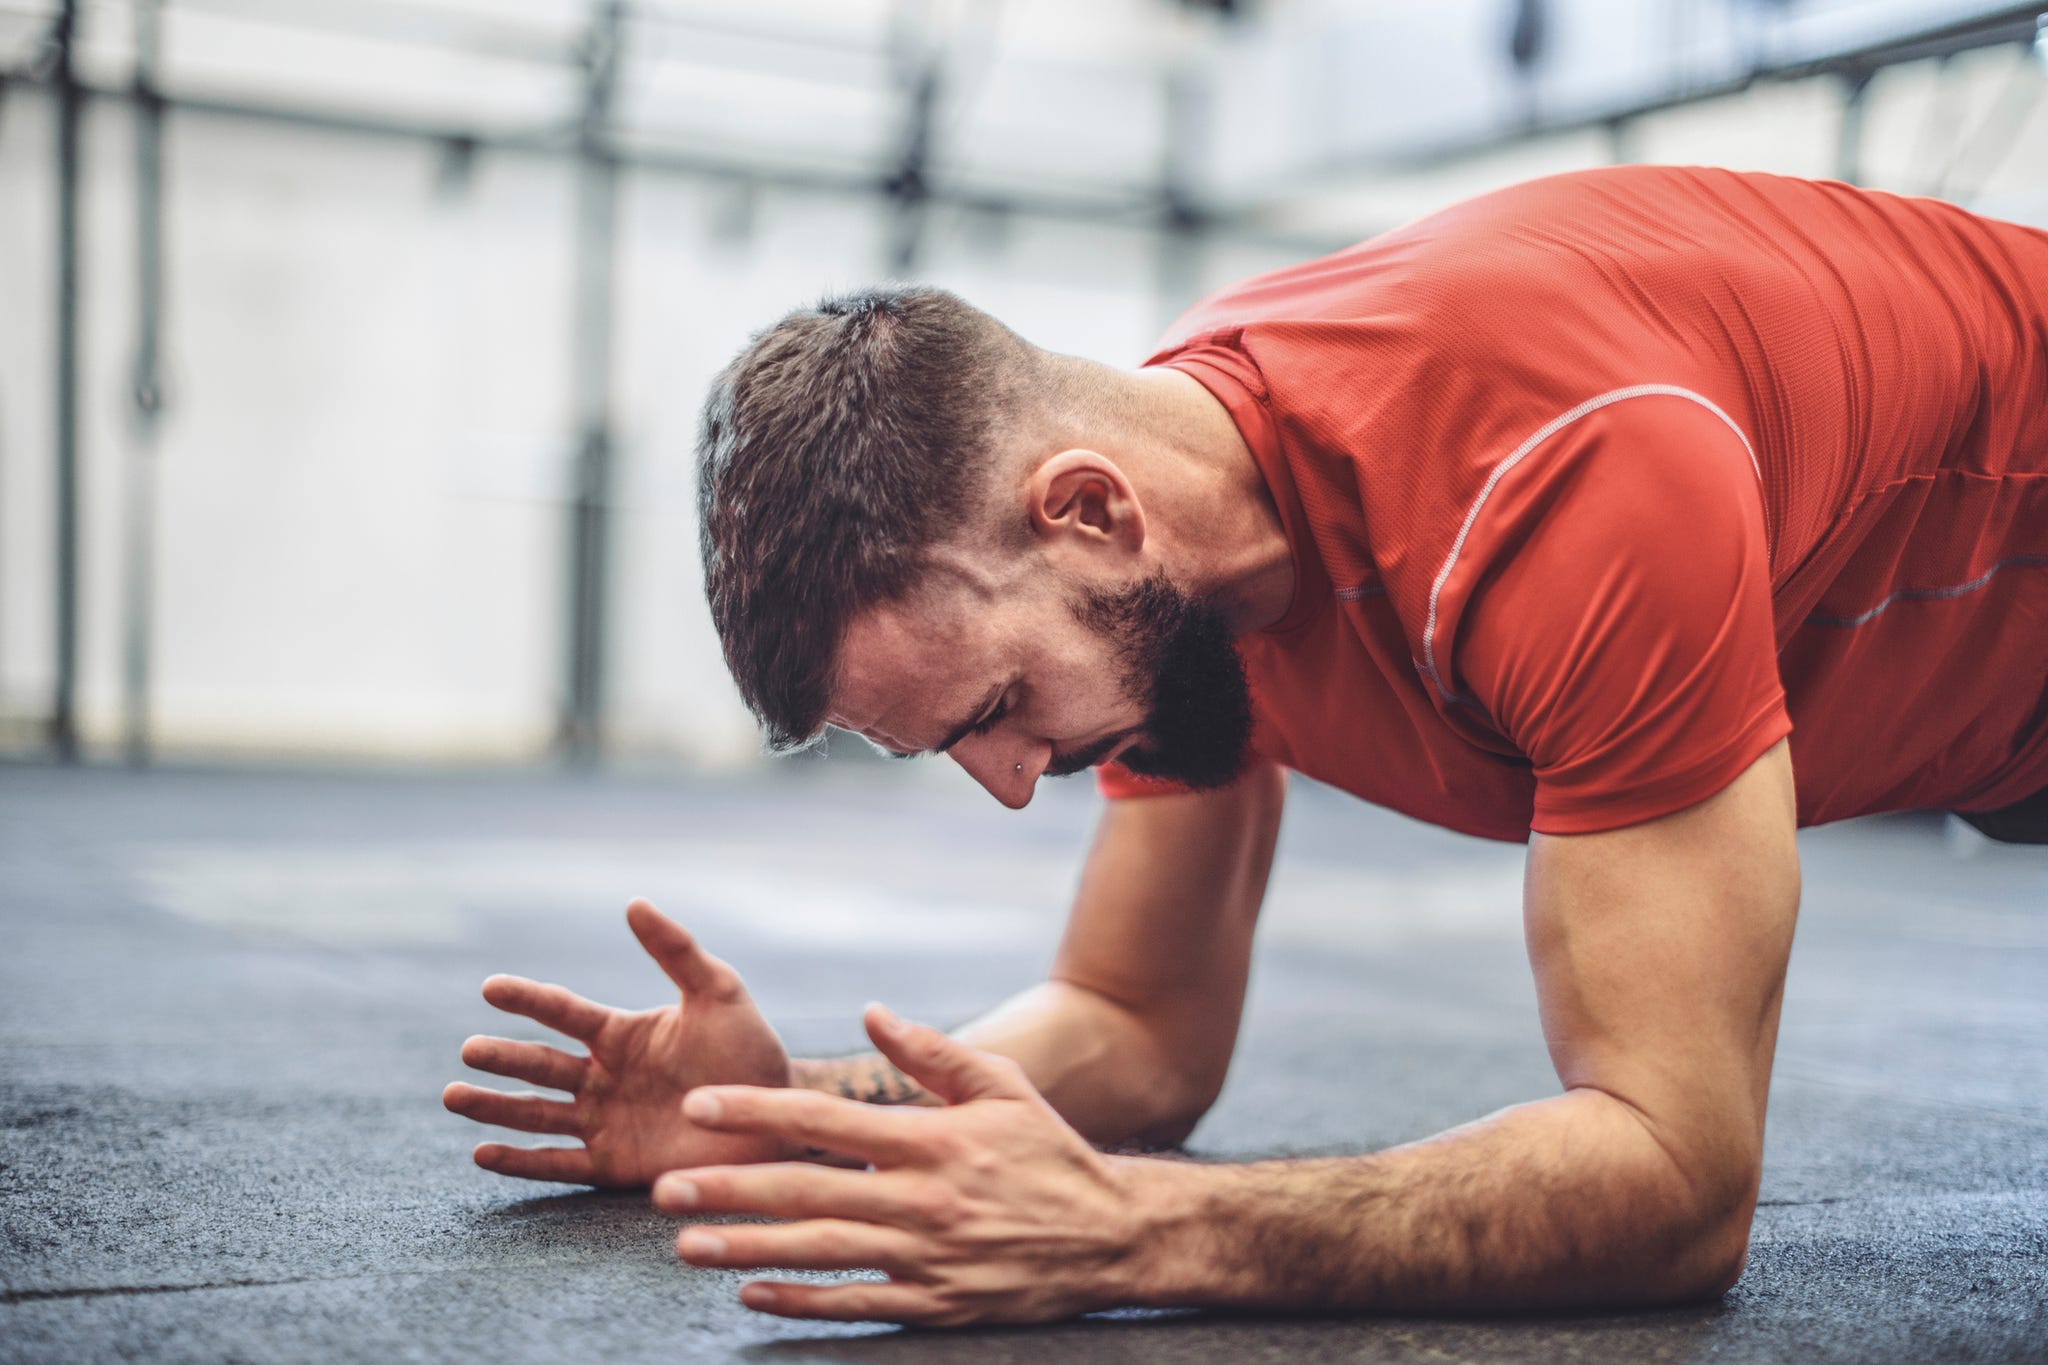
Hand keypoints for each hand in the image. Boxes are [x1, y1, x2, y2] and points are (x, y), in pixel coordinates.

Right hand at [442, 899, 790, 1187]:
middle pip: (541, 1066)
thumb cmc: (751, 1051)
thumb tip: (634, 902)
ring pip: (537, 1114)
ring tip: (453, 1096)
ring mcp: (606, 1122)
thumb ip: (677, 951)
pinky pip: (560, 1165)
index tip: (491, 987)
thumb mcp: (719, 994)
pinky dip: (521, 1161)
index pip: (564, 1013)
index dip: (528, 999)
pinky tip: (482, 1154)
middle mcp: (605, 1078)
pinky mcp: (616, 1165)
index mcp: (622, 1035)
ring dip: (495, 1107)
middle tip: (470, 1050)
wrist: (777, 1117)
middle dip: (504, 1058)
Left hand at [649, 1004, 1148, 1326]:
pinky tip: (752, 1294)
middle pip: (806, 1190)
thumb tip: (872, 1012)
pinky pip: (857, 1304)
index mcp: (932, 1138)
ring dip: (746, 1248)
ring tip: (686, 1244)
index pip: (826, 1120)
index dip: (758, 1111)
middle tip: (663, 1188)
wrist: (1114, 1235)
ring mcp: (927, 1256)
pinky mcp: (938, 1303)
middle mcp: (922, 1198)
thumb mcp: (1001, 1088)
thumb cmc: (1049, 1151)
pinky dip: (802, 1301)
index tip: (700, 1105)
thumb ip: (931, 1053)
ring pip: (820, 1251)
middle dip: (729, 1186)